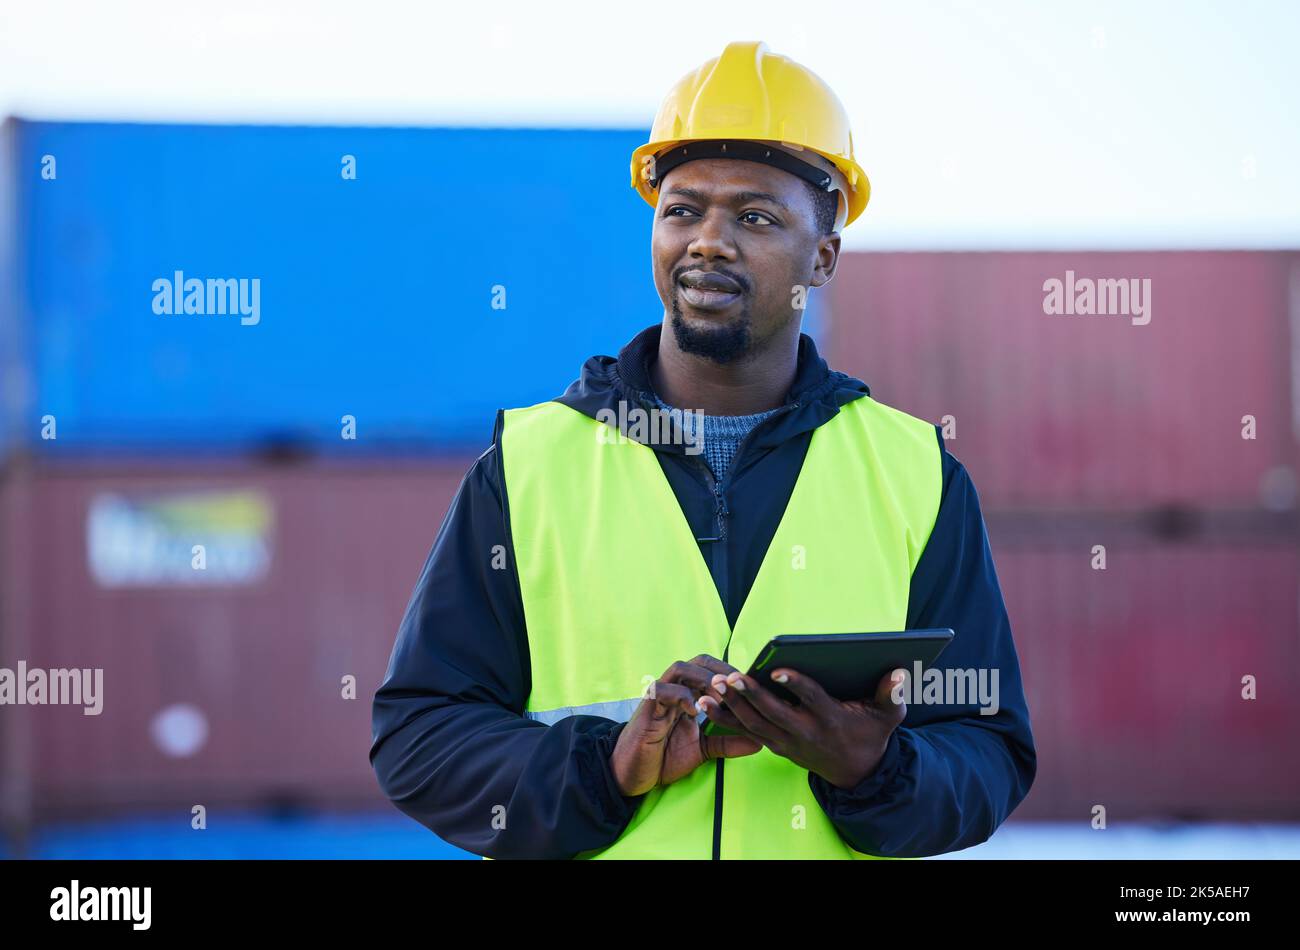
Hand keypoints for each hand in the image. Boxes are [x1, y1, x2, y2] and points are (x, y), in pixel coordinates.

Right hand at [611, 655, 761, 796]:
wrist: (632, 774)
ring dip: (703, 678)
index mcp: (689, 696)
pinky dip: (681, 696)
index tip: (753, 686)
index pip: (713, 671)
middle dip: (722, 669)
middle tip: (739, 686)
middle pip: (699, 661)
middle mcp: (675, 690)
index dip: (733, 674)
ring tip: (718, 696)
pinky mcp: (646, 707)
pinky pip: (662, 689)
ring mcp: (660, 696)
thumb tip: (759, 741)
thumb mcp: (703, 751)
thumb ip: (727, 743)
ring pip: (681, 668)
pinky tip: (695, 711)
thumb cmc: (663, 758)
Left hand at [698, 666, 907, 789]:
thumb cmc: (870, 735)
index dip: (794, 683)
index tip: (777, 669)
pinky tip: (706, 704)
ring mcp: (787, 742)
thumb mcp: (888, 717)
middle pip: (774, 713)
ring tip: (711, 687)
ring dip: (732, 706)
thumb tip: (899, 673)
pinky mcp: (775, 745)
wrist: (857, 772)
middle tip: (730, 677)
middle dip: (751, 695)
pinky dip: (726, 718)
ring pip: (755, 724)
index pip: (810, 699)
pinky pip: (746, 732)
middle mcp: (806, 732)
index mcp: (830, 719)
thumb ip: (892, 695)